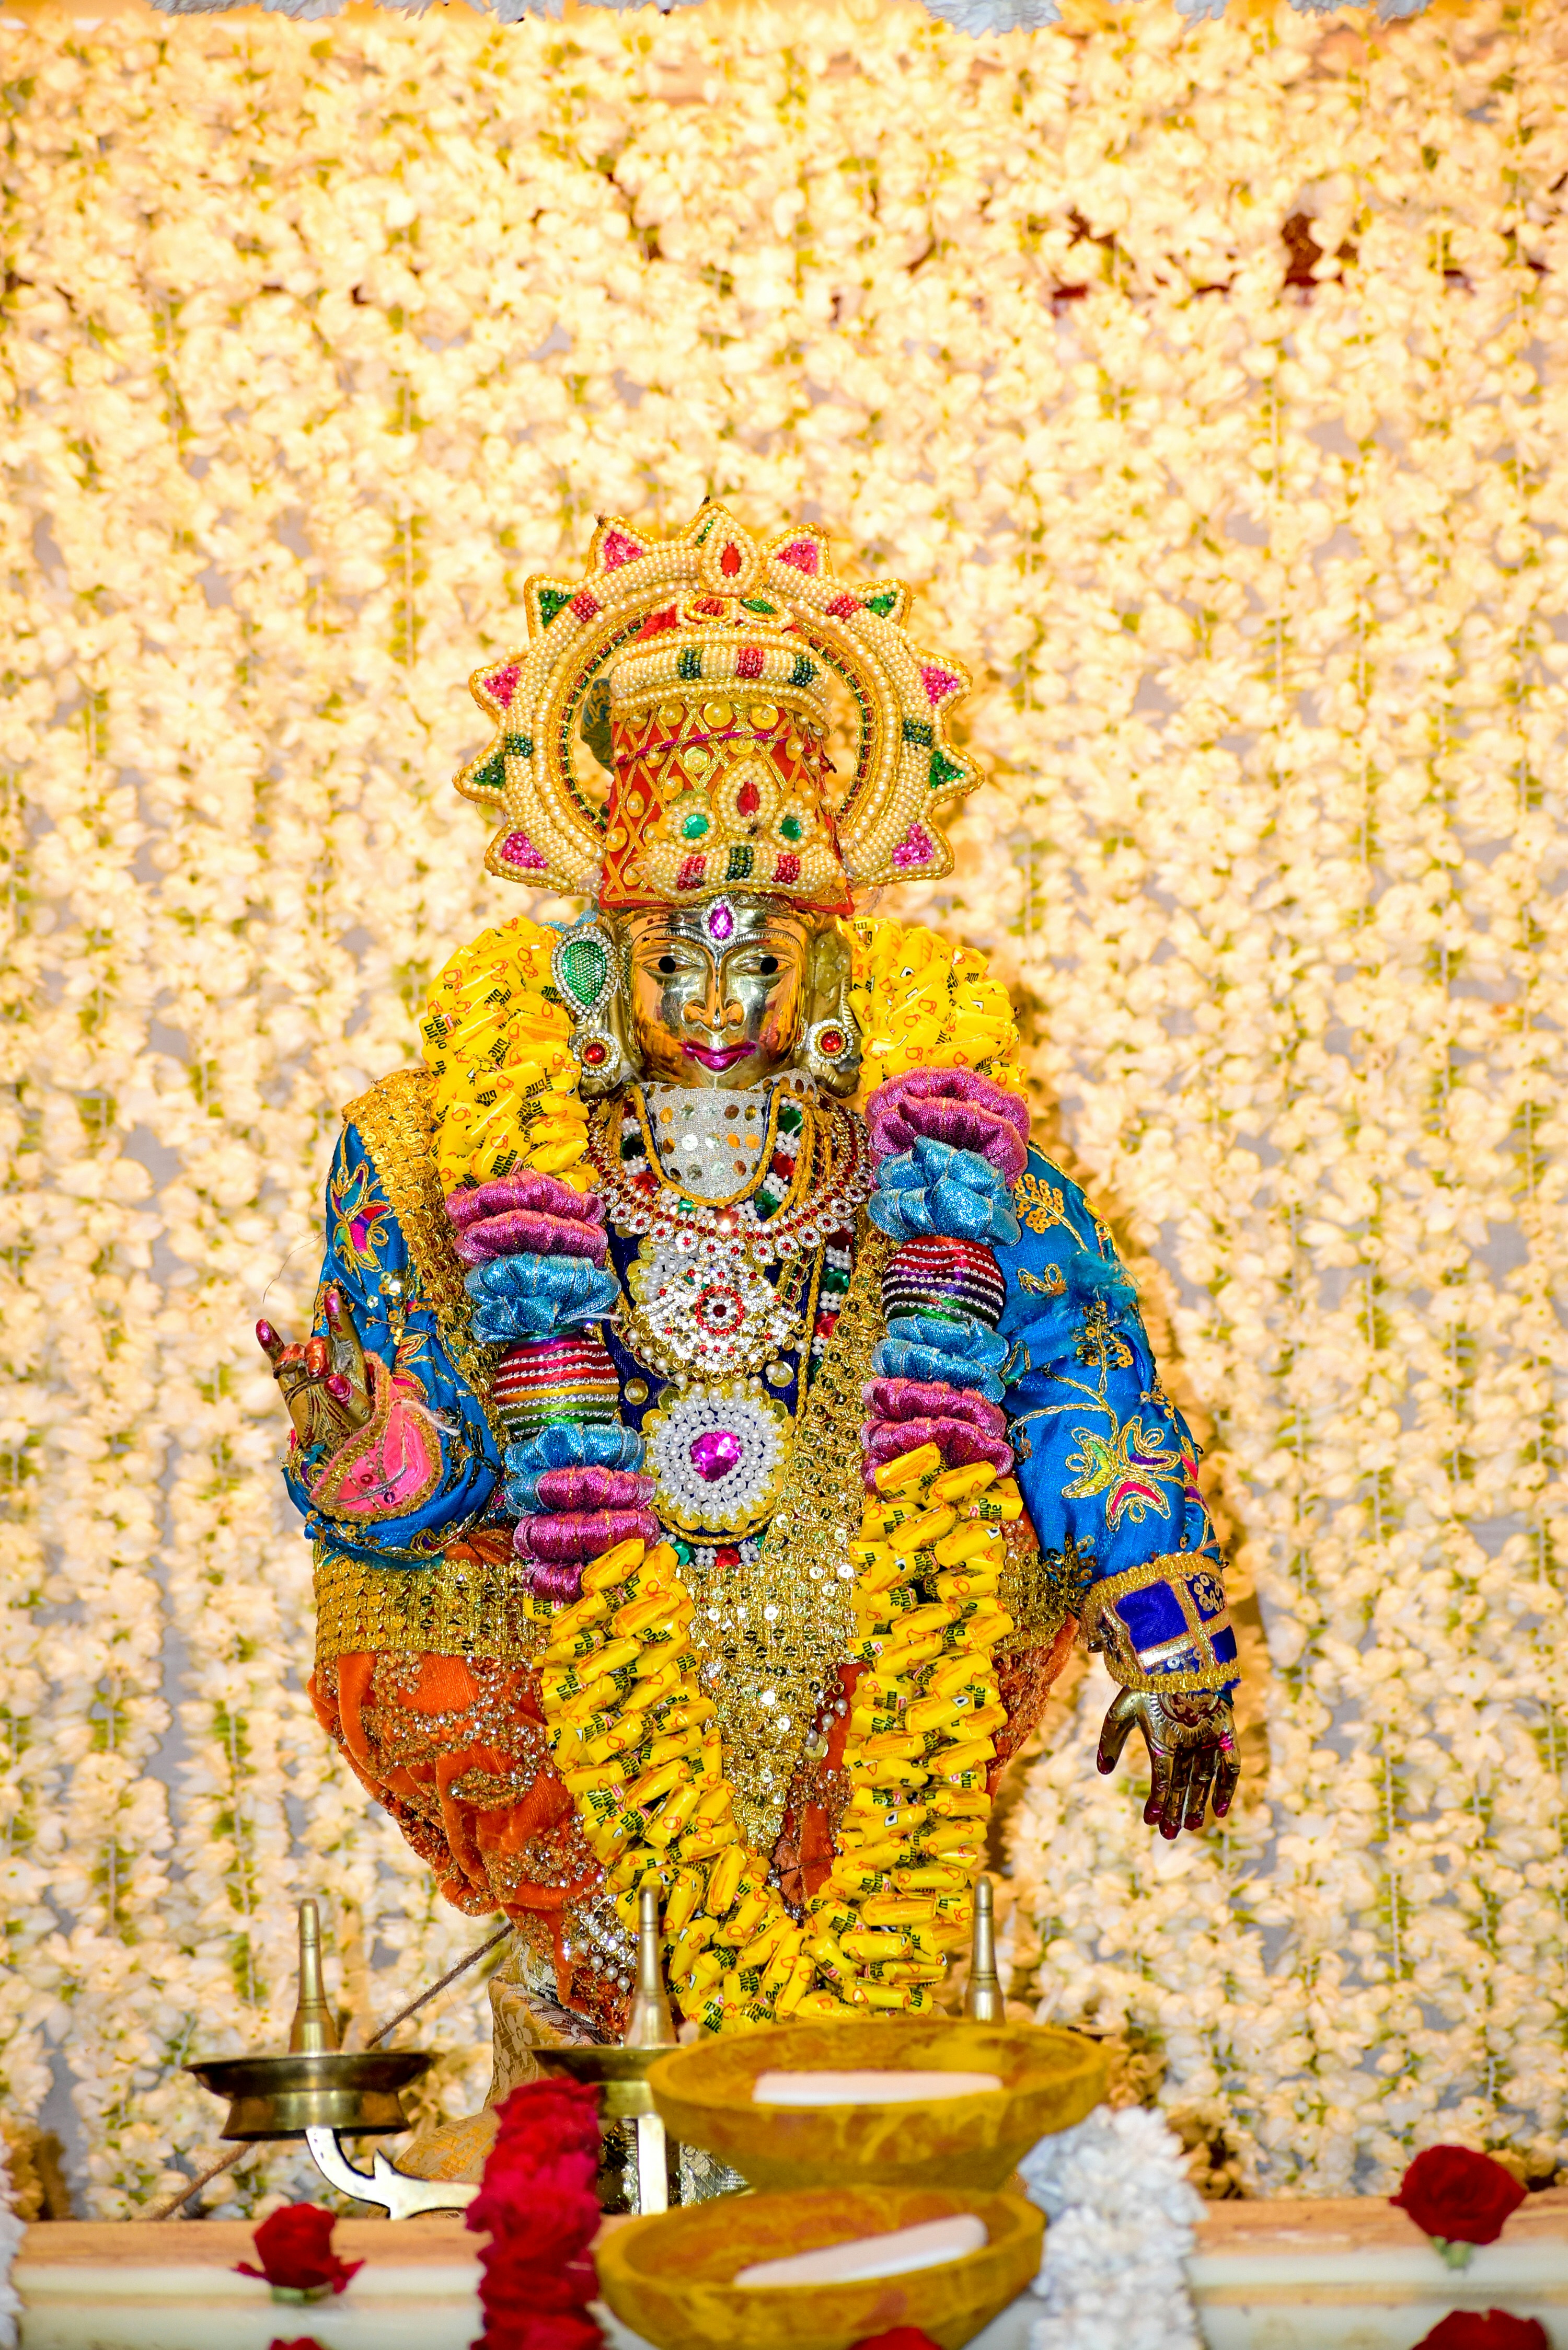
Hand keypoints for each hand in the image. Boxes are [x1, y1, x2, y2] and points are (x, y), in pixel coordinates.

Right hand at [257, 1285, 374, 1450]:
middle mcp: (330, 1359)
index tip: (332, 1294)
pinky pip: (277, 1355)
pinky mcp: (289, 1378)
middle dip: (316, 1354)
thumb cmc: (358, 1427)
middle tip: (319, 1375)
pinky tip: (262, 1325)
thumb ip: (349, 1398)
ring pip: (297, 1349)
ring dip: (295, 1357)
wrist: (335, 1444)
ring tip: (298, 1374)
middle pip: (319, 1342)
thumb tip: (331, 1381)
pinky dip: (269, 1342)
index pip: (345, 1333)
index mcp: (353, 1362)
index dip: (338, 1314)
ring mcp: (308, 1367)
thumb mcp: (362, 1415)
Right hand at [1096, 1686, 1238, 1839]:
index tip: (1150, 1821)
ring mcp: (1207, 1738)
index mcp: (1163, 1740)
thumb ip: (1110, 1739)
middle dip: (1177, 1810)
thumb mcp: (1122, 1711)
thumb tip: (1103, 1771)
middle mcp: (1186, 1743)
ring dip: (1198, 1802)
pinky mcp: (1226, 1731)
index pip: (1161, 1778)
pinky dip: (1226, 1787)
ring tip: (1193, 1826)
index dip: (1157, 1801)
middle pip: (1183, 1783)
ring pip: (1204, 1778)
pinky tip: (1221, 1810)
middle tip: (1171, 1835)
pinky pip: (1231, 1764)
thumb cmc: (1147, 1683)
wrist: (1176, 1657)